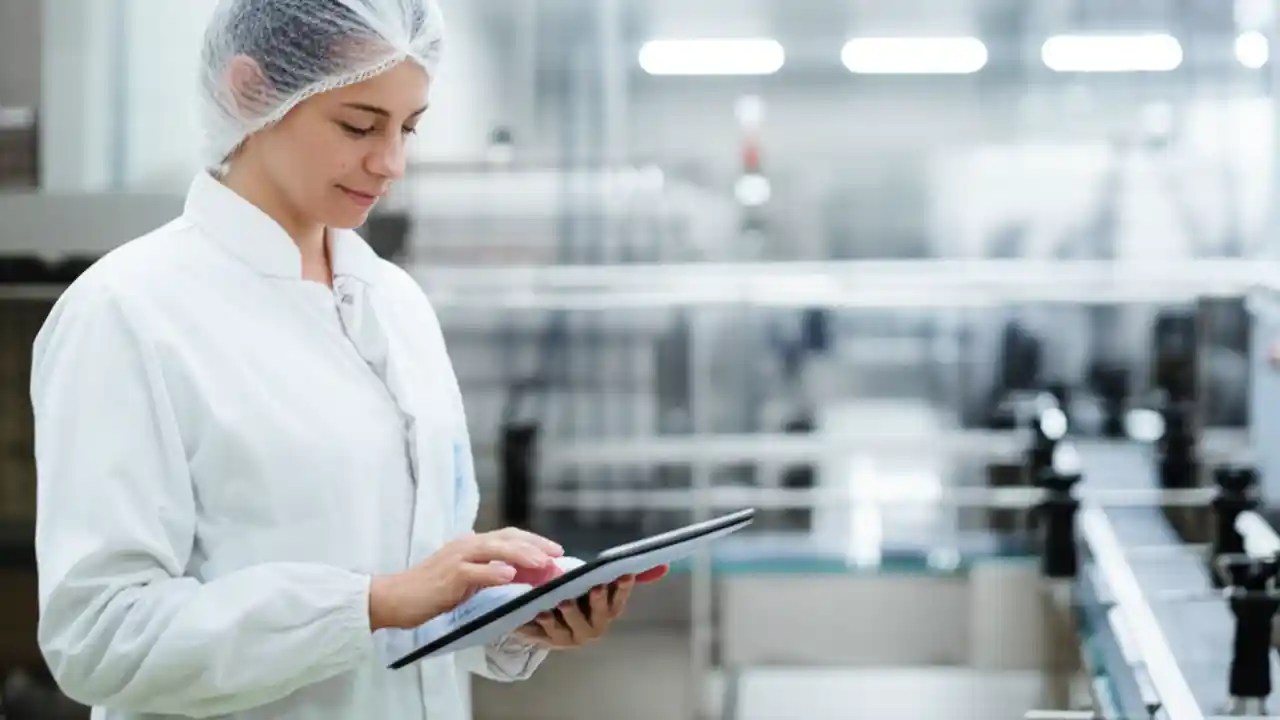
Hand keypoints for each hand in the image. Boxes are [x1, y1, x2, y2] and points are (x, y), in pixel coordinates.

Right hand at [369, 528, 562, 630]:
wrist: (395, 598)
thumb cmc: (430, 592)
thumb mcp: (465, 580)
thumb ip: (488, 574)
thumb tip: (520, 578)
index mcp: (471, 545)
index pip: (509, 536)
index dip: (534, 541)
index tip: (556, 550)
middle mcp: (466, 545)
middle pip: (507, 538)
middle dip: (535, 545)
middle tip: (557, 555)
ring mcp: (457, 558)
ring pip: (495, 549)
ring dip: (521, 555)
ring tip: (542, 563)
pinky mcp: (448, 575)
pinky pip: (474, 570)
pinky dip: (493, 572)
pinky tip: (510, 576)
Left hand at [512, 565, 668, 649]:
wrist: (548, 620)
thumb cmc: (580, 597)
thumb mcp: (600, 583)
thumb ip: (629, 575)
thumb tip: (664, 566)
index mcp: (607, 612)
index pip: (620, 600)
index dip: (623, 588)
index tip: (625, 573)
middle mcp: (592, 628)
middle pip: (597, 616)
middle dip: (596, 602)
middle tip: (594, 588)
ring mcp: (569, 637)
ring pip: (567, 628)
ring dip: (562, 617)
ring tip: (555, 604)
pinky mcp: (547, 641)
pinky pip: (542, 635)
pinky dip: (536, 626)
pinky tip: (532, 615)